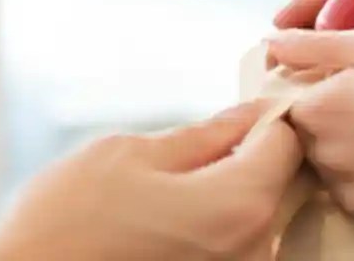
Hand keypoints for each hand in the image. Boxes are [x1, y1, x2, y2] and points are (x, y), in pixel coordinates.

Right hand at [0, 101, 300, 260]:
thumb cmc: (65, 224)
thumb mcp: (129, 155)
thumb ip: (202, 136)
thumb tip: (246, 114)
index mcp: (239, 204)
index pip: (288, 144)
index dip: (270, 117)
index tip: (249, 108)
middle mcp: (252, 250)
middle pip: (282, 184)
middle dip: (255, 155)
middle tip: (213, 141)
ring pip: (261, 217)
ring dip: (237, 190)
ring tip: (181, 185)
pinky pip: (238, 247)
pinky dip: (220, 225)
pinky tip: (177, 219)